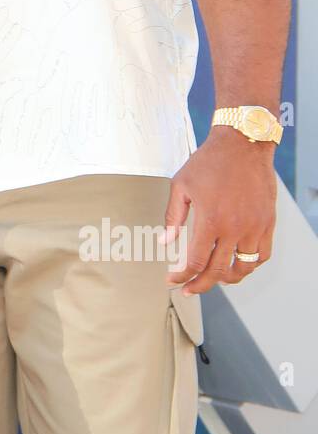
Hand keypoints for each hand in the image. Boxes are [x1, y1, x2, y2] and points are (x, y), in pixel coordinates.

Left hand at [161, 126, 277, 294]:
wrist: (242, 144)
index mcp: (210, 221)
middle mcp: (234, 228)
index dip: (182, 276)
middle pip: (218, 271)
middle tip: (189, 289)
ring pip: (243, 268)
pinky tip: (237, 264)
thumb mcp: (181, 185)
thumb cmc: (210, 161)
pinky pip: (262, 254)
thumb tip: (165, 242)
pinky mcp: (268, 222)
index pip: (195, 262)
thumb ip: (173, 217)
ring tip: (214, 279)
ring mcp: (254, 227)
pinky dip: (250, 265)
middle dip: (200, 285)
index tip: (173, 280)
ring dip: (227, 279)